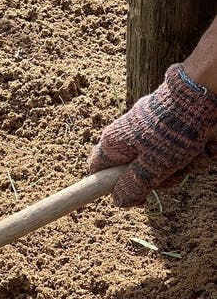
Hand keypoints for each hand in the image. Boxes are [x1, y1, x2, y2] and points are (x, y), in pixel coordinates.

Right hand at [90, 64, 216, 206]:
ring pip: (159, 165)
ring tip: (191, 157)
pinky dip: (190, 156)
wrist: (198, 97)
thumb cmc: (171, 132)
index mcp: (113, 144)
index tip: (133, 195)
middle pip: (134, 173)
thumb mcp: (152, 166)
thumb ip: (134, 185)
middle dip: (157, 179)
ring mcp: (148, 134)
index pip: (97, 170)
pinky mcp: (168, 130)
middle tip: (170, 173)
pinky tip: (201, 148)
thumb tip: (119, 201)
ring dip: (179, 168)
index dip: (112, 187)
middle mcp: (127, 138)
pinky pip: (175, 154)